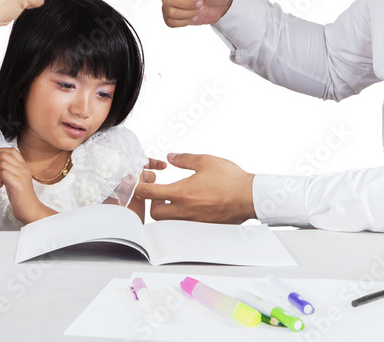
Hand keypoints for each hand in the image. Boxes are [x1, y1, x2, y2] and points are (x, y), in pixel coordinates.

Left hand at [0, 147, 54, 223]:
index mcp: (23, 166)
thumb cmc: (20, 196)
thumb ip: (9, 170)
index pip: (11, 150)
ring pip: (2, 163)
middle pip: (4, 155)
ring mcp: (21, 175)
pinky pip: (3, 173)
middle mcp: (23, 168)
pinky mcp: (18, 183)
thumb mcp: (15, 179)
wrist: (29, 209)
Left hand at [135, 153, 255, 223]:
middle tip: (161, 191)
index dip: (138, 187)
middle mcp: (184, 210)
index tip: (134, 182)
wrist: (249, 197)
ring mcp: (193, 221)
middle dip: (153, 202)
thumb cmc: (230, 179)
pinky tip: (192, 205)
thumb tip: (172, 157)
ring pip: (168, 221)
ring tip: (176, 197)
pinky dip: (181, 216)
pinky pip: (184, 225)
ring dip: (167, 210)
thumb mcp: (205, 161)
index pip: (149, 193)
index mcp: (181, 193)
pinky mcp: (202, 226)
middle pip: (155, 212)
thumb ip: (184, 159)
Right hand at [144, 0, 234, 26]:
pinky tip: (193, 14)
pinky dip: (185, 21)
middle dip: (186, 3)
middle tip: (201, 1)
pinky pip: (171, 22)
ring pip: (170, 11)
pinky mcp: (172, 14)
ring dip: (189, 12)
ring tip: (199, 7)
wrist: (223, 2)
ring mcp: (170, 0)